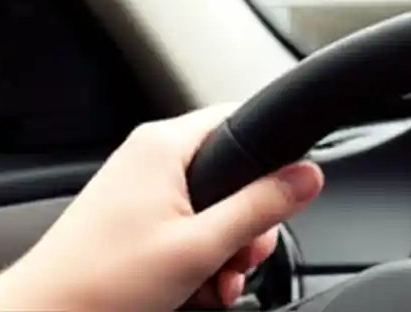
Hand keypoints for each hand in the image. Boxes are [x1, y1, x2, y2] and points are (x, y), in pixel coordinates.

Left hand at [0, 105, 323, 310]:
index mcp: (164, 146)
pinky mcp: (131, 221)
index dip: (272, 157)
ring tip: (216, 285)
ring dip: (225, 250)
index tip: (284, 196)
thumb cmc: (102, 283)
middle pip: (231, 174)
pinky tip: (198, 291)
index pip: (240, 119)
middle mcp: (150, 158)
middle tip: (241, 259)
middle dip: (247, 224)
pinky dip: (199, 260)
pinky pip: (185, 228)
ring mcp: (138, 191)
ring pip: (211, 208)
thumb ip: (260, 207)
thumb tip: (308, 176)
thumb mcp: (201, 246)